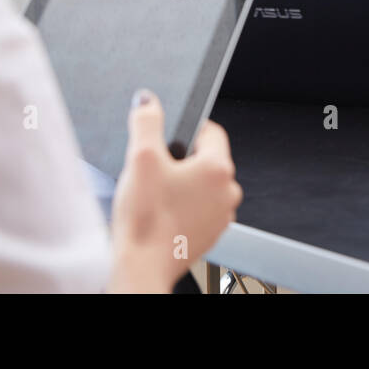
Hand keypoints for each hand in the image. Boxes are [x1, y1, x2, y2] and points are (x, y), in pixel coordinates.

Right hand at [107, 91, 242, 291]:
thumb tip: (148, 101)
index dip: (186, 128)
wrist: (141, 267)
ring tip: (156, 194)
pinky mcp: (210, 234)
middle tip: (155, 169)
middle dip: (181, 159)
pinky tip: (160, 212)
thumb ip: (146, 121)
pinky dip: (182, 206)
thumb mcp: (140, 158)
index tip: (167, 135)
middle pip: (206, 158)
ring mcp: (221, 216)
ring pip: (202, 185)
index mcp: (218, 168)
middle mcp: (228, 192)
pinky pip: (199, 208)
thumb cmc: (145, 221)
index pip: (211, 130)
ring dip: (182, 183)